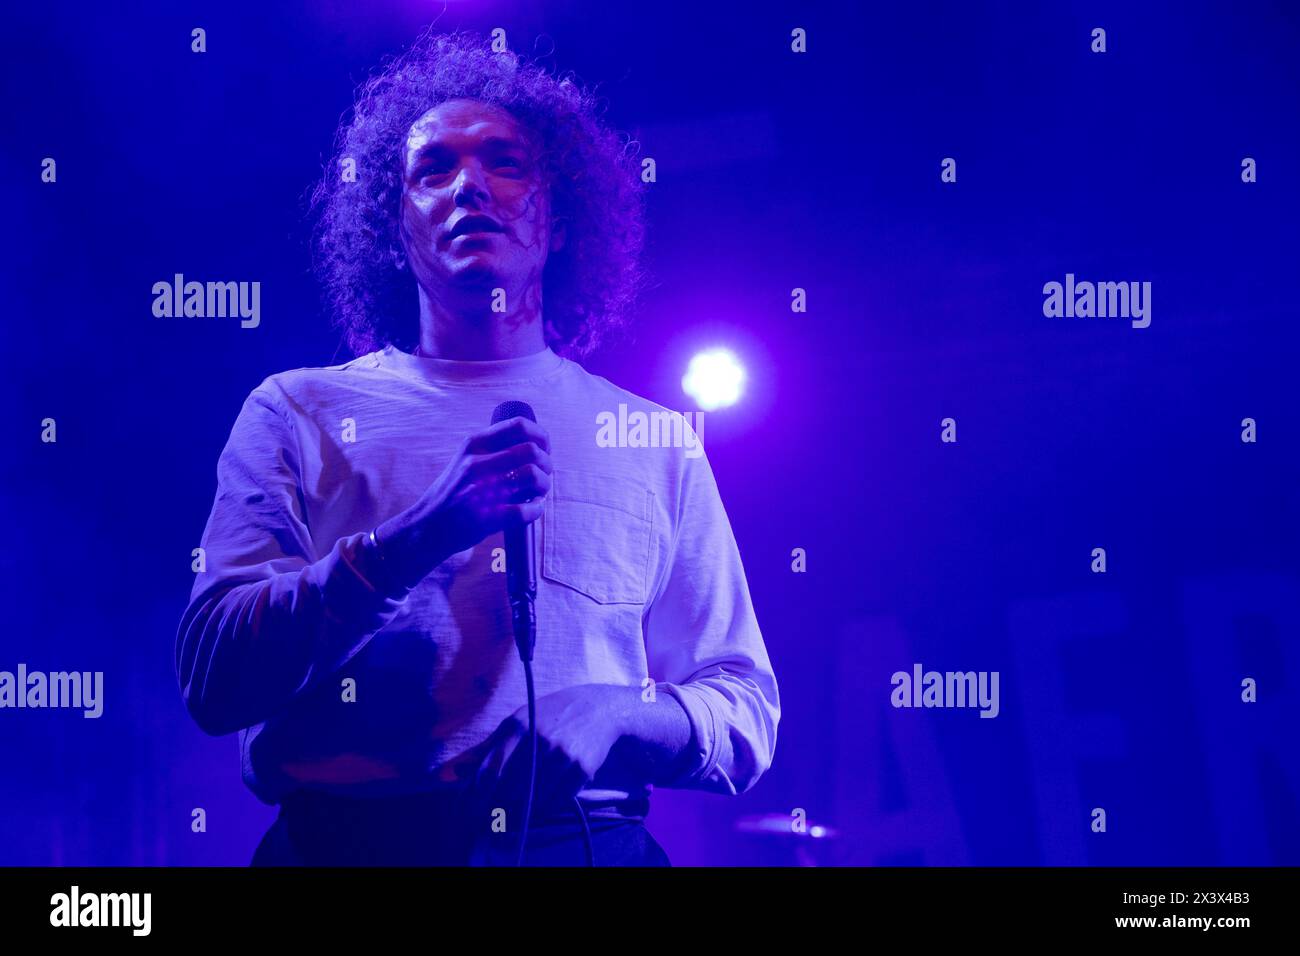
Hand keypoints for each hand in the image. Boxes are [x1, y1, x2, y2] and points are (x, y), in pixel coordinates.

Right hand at [376, 416, 551, 586]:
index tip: (545, 448)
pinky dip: (536, 510)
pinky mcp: (485, 517)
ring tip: (538, 493)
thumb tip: (533, 443)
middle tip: (544, 474)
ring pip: (532, 476)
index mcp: (473, 445)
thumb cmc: (452, 493)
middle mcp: (476, 463)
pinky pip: (525, 510)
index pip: (519, 426)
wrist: (426, 527)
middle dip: (547, 464)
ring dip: (544, 486)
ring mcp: (480, 490)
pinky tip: (532, 510)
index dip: (541, 436)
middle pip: (532, 451)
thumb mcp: (464, 460)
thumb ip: (491, 449)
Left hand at [465, 684, 634, 822]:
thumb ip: (484, 748)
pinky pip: (557, 800)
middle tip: (492, 816)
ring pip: (533, 797)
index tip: (471, 809)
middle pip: (510, 787)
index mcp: (519, 725)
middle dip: (498, 807)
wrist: (599, 708)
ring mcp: (563, 754)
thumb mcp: (517, 721)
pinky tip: (538, 809)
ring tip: (515, 814)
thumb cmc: (550, 715)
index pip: (492, 769)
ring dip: (521, 811)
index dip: (479, 794)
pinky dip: (545, 810)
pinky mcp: (581, 768)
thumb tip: (451, 772)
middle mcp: (540, 739)